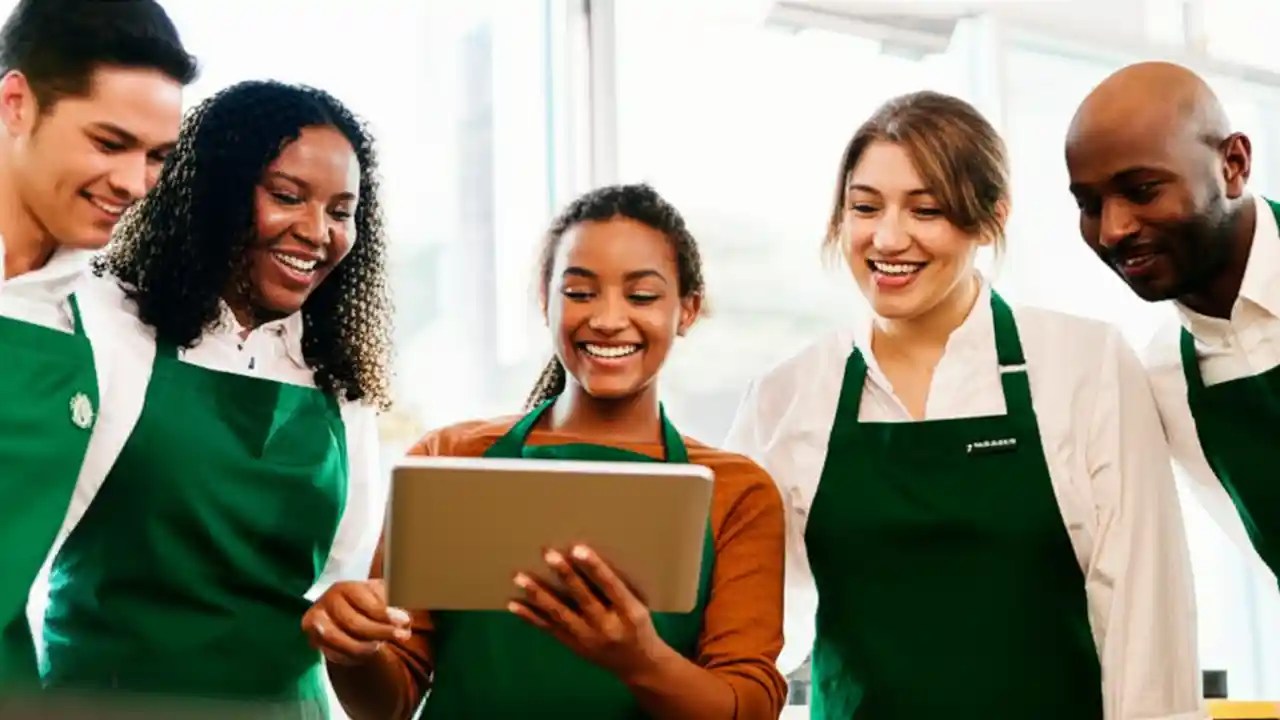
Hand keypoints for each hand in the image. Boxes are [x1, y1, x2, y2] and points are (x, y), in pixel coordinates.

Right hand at [302, 579, 411, 665]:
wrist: (341, 609)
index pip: (366, 604)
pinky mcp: (313, 638)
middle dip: (380, 632)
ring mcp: (316, 620)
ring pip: (340, 640)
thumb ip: (392, 602)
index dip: (386, 615)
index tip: (405, 622)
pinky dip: (351, 656)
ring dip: (365, 647)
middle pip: (354, 623)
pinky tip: (368, 653)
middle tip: (403, 637)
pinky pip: (333, 652)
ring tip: (382, 646)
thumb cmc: (366, 601)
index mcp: (346, 587)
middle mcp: (327, 601)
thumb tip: (405, 619)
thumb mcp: (380, 595)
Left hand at [508, 545, 668, 680]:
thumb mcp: (638, 605)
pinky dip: (530, 616)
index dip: (594, 567)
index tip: (578, 548)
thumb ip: (615, 588)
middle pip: (583, 598)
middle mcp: (606, 626)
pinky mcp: (572, 645)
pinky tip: (513, 603)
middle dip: (565, 574)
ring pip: (560, 613)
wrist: (638, 666)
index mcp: (629, 612)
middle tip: (548, 553)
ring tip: (520, 577)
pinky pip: (548, 628)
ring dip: (538, 594)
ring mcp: (587, 638)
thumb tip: (582, 558)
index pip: (611, 586)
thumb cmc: (638, 624)